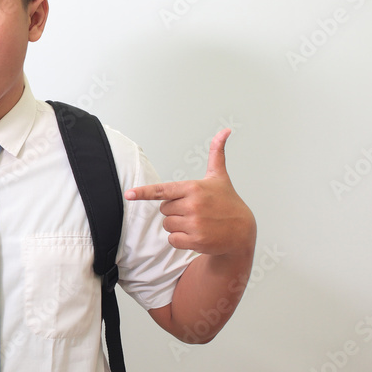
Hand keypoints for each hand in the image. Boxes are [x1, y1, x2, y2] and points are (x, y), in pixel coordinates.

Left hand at [125, 129, 254, 255]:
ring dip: (177, 226)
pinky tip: (196, 235)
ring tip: (196, 222)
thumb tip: (225, 130)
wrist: (243, 231)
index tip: (128, 195)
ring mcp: (194, 224)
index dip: (143, 193)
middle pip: (163, 209)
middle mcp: (193, 205)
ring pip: (167, 225)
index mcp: (194, 188)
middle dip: (175, 210)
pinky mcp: (196, 240)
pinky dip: (180, 239)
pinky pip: (172, 240)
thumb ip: (216, 153)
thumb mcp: (220, 177)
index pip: (163, 190)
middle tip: (194, 210)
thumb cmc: (228, 202)